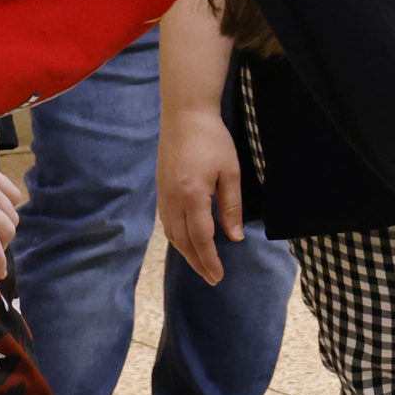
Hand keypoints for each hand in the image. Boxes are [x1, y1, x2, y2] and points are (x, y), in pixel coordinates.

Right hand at [158, 105, 241, 286]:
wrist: (185, 116)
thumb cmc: (213, 141)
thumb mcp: (231, 172)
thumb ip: (231, 206)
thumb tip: (234, 237)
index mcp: (192, 196)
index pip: (201, 238)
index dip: (209, 259)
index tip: (218, 276)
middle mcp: (173, 200)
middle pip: (183, 242)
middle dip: (198, 263)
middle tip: (212, 279)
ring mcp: (163, 195)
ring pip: (172, 234)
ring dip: (186, 253)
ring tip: (201, 265)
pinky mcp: (160, 190)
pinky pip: (166, 223)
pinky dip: (176, 238)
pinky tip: (186, 242)